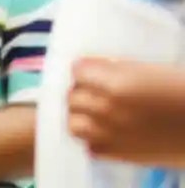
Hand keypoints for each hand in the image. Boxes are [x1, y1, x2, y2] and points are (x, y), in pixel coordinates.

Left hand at [68, 56, 184, 166]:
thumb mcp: (152, 72)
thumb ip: (120, 71)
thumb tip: (98, 69)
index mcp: (116, 84)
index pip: (77, 71)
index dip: (84, 70)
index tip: (89, 71)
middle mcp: (108, 109)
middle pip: (73, 97)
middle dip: (82, 91)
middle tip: (94, 91)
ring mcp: (112, 134)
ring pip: (74, 124)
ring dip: (82, 116)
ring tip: (95, 113)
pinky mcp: (121, 155)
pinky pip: (92, 148)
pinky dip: (95, 141)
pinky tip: (107, 133)